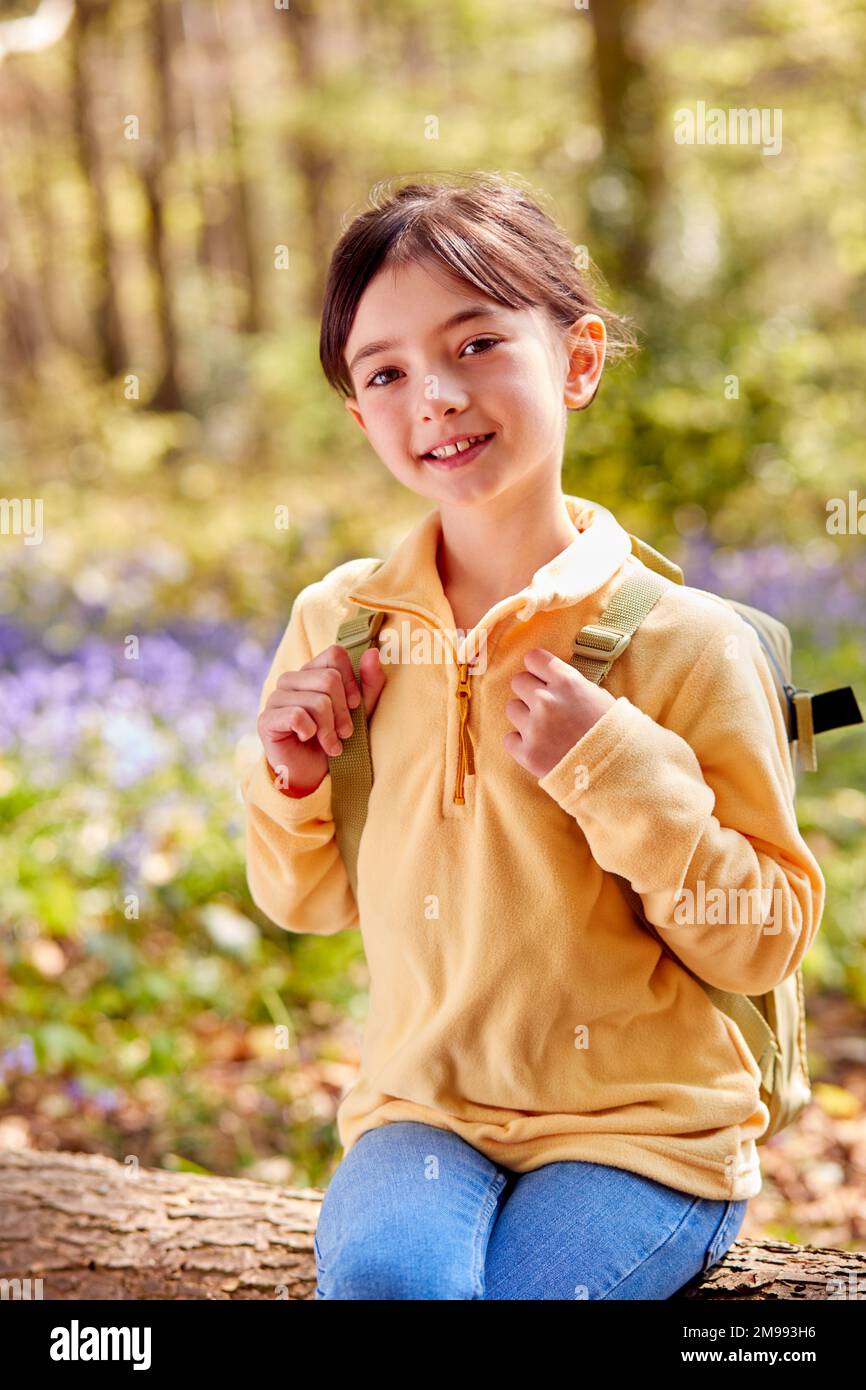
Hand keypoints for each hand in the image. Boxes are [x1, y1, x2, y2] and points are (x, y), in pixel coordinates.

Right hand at [258, 645, 385, 796]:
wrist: (313, 775)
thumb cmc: (336, 739)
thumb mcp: (362, 712)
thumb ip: (369, 683)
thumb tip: (373, 652)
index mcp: (312, 671)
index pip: (335, 654)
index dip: (351, 680)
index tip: (355, 705)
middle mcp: (291, 679)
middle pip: (329, 679)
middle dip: (343, 712)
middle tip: (344, 733)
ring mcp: (276, 698)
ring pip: (317, 700)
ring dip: (330, 728)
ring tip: (332, 744)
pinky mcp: (266, 719)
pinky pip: (296, 716)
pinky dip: (310, 732)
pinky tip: (308, 739)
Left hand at [503, 647, 615, 778]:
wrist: (618, 774)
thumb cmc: (614, 734)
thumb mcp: (601, 698)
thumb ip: (574, 686)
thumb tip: (554, 681)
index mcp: (567, 681)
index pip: (533, 658)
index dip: (538, 669)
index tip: (543, 678)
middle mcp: (547, 700)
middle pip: (518, 681)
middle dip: (530, 692)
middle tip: (546, 707)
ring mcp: (534, 727)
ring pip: (511, 708)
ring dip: (525, 717)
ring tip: (545, 729)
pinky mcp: (527, 753)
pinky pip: (509, 739)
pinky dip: (522, 744)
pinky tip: (541, 747)